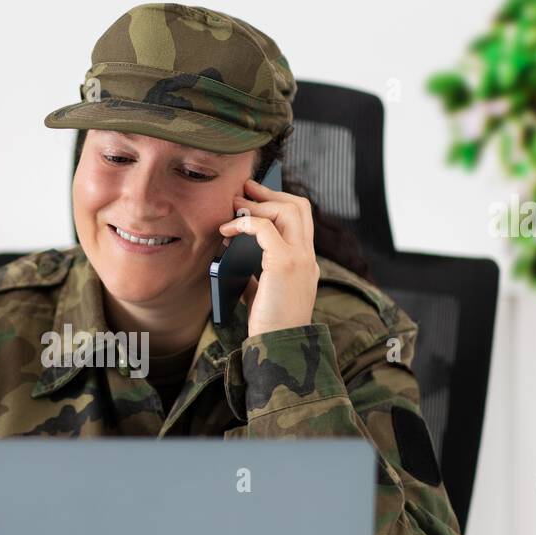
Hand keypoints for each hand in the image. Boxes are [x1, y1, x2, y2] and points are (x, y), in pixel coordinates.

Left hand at [217, 177, 319, 337]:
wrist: (280, 346)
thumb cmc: (270, 324)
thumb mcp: (263, 294)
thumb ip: (256, 274)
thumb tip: (235, 258)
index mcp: (306, 262)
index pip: (301, 220)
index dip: (279, 204)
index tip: (256, 198)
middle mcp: (308, 256)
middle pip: (299, 207)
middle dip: (271, 193)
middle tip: (245, 188)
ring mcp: (301, 258)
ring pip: (287, 210)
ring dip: (257, 204)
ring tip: (233, 206)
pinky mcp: (285, 263)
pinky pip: (264, 228)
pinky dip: (244, 223)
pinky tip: (227, 231)